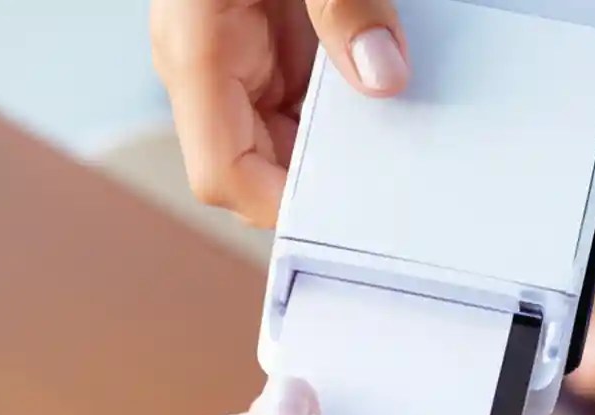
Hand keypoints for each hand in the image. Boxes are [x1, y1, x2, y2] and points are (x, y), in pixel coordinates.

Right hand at [151, 0, 409, 226]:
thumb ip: (342, 7)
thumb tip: (384, 76)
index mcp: (195, 51)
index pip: (223, 175)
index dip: (281, 207)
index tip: (348, 214)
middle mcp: (205, 66)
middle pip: (257, 171)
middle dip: (322, 183)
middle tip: (392, 189)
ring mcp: (234, 59)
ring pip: (284, 145)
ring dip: (339, 151)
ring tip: (399, 147)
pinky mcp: (264, 46)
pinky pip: (301, 106)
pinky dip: (343, 116)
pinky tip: (387, 107)